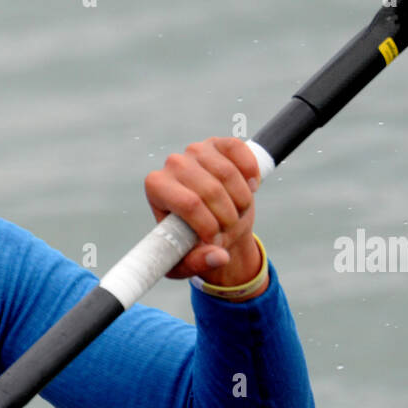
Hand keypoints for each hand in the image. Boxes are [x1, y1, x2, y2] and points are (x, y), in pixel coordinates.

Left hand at [145, 137, 264, 296]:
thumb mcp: (186, 263)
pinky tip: (251, 188)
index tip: (215, 242)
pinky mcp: (219, 144)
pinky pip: (240, 152)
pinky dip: (251, 173)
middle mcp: (173, 163)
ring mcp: (197, 150)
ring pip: (229, 174)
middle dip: (227, 218)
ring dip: (241, 201)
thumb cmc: (192, 246)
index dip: (208, 226)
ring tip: (237, 216)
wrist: (212, 226)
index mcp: (156, 187)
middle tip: (228, 232)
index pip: (189, 204)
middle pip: (211, 190)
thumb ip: (198, 263)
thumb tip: (218, 256)